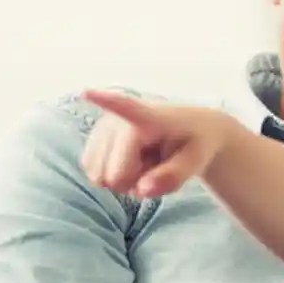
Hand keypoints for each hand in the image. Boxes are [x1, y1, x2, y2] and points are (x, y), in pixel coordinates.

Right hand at [80, 89, 233, 197]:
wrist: (188, 130)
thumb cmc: (195, 142)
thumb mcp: (196, 161)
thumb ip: (174, 176)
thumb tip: (143, 189)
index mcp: (149, 116)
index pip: (126, 107)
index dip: (104, 101)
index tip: (86, 93)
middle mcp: (118, 118)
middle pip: (114, 175)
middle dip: (134, 181)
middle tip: (156, 164)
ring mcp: (101, 129)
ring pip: (101, 177)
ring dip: (125, 179)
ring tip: (145, 160)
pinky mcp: (92, 141)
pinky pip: (95, 175)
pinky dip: (114, 177)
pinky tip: (131, 162)